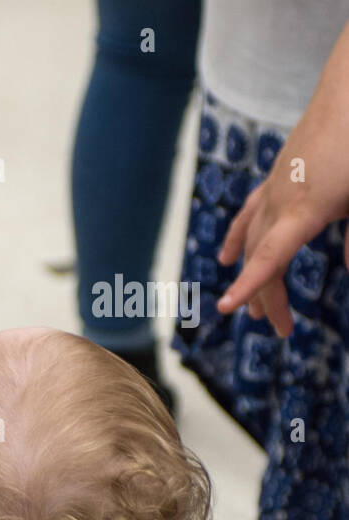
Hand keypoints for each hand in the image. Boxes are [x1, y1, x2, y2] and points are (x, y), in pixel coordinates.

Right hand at [216, 23, 348, 335]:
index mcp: (305, 208)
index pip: (270, 257)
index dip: (250, 286)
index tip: (227, 310)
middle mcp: (282, 201)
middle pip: (263, 257)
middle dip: (265, 296)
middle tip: (279, 330)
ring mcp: (276, 187)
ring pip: (254, 239)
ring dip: (253, 275)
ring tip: (251, 309)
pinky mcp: (278, 176)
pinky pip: (251, 213)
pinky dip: (239, 238)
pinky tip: (227, 257)